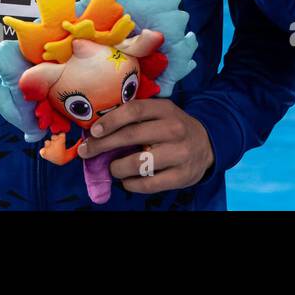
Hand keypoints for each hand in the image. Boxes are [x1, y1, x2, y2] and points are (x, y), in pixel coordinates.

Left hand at [40, 132, 75, 164]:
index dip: (63, 137)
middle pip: (54, 136)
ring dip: (50, 145)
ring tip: (54, 150)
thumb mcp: (73, 151)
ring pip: (47, 142)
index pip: (61, 134)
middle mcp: (53, 142)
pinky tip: (48, 153)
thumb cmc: (67, 157)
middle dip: (56, 140)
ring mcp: (47, 147)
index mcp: (61, 140)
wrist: (62, 164)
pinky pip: (42, 149)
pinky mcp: (43, 152)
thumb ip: (78, 144)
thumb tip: (82, 139)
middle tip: (59, 146)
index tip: (63, 140)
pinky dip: (44, 151)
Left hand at [79, 99, 213, 194]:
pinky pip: (148, 184)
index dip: (111, 120)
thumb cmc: (173, 128)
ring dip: (117, 168)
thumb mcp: (161, 114)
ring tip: (113, 168)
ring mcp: (180, 153)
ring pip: (138, 163)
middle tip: (87, 151)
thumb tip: (98, 129)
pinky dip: (131, 184)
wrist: (207, 144)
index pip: (134, 110)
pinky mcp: (182, 176)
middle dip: (103, 145)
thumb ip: (137, 118)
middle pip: (131, 136)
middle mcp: (174, 129)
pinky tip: (127, 180)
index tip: (94, 131)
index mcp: (166, 109)